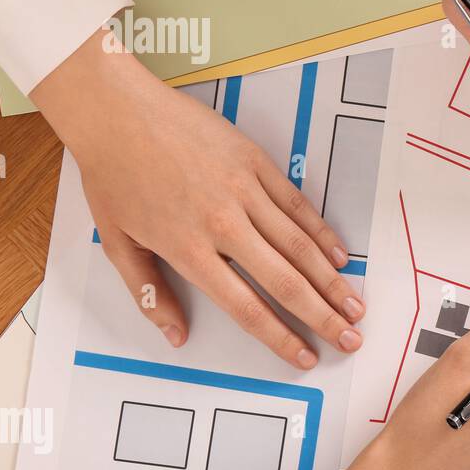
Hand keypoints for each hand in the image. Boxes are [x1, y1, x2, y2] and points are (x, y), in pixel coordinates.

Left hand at [31, 30, 363, 368]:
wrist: (118, 112)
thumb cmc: (114, 177)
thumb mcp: (118, 244)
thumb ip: (150, 294)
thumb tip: (176, 336)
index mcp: (188, 249)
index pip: (246, 307)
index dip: (281, 337)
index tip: (305, 358)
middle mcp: (223, 224)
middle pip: (286, 281)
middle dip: (323, 316)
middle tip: (351, 339)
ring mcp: (244, 191)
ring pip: (300, 245)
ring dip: (333, 281)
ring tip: (355, 306)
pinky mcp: (256, 163)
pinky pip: (298, 205)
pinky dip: (322, 233)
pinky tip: (340, 257)